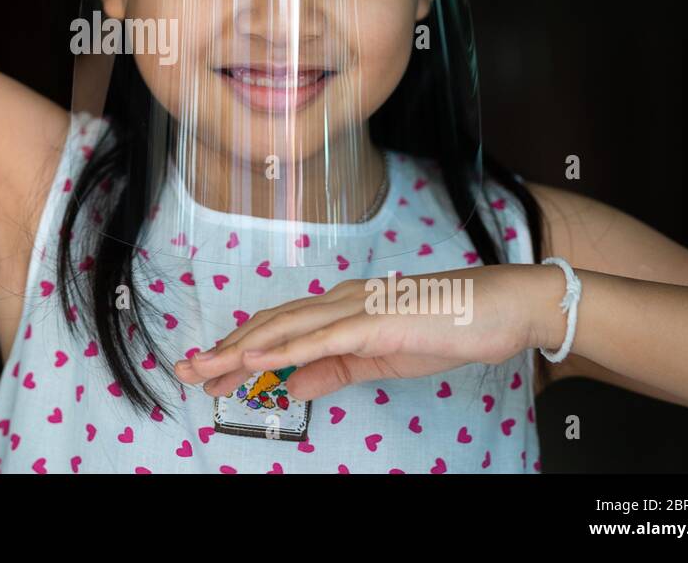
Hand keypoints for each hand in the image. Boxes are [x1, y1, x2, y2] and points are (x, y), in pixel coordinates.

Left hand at [173, 265, 551, 400]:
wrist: (500, 307)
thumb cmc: (447, 325)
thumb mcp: (380, 358)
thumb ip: (334, 370)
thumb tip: (293, 386)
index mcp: (341, 309)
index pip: (279, 329)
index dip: (240, 348)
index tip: (209, 370)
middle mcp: (340, 301)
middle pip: (270, 325)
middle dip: (225, 349)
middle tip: (188, 370)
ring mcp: (356, 309)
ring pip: (286, 329)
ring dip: (242, 350)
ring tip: (207, 367)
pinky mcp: (375, 322)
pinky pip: (323, 339)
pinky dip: (287, 349)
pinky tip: (258, 359)